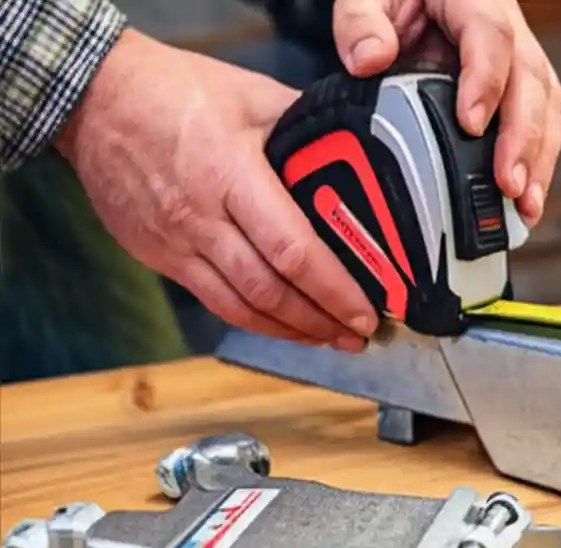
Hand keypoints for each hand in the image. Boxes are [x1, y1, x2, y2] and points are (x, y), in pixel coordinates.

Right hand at [54, 30, 377, 350]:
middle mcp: (200, 218)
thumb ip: (306, 125)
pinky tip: (282, 325)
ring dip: (290, 331)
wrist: (91, 97)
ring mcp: (175, 243)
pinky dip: (253, 319)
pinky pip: (212, 300)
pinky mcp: (158, 256)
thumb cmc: (172, 90)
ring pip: (240, 307)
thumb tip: (358, 148)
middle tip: (359, 335)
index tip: (366, 310)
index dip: (334, 290)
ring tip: (329, 339)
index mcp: (230, 175)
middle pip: (269, 291)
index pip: (292, 250)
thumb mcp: (251, 94)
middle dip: (321, 322)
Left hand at [333, 0, 560, 224]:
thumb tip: (368, 60)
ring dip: (539, 158)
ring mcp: (520, 58)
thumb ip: (360, 21)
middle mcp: (509, 27)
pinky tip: (526, 199)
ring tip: (526, 204)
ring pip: (546, 104)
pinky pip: (542, 120)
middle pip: (531, 80)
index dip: (486, 81)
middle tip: (509, 184)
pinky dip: (537, 161)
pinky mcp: (520, 86)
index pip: (492, 36)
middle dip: (524, 137)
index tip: (471, 123)